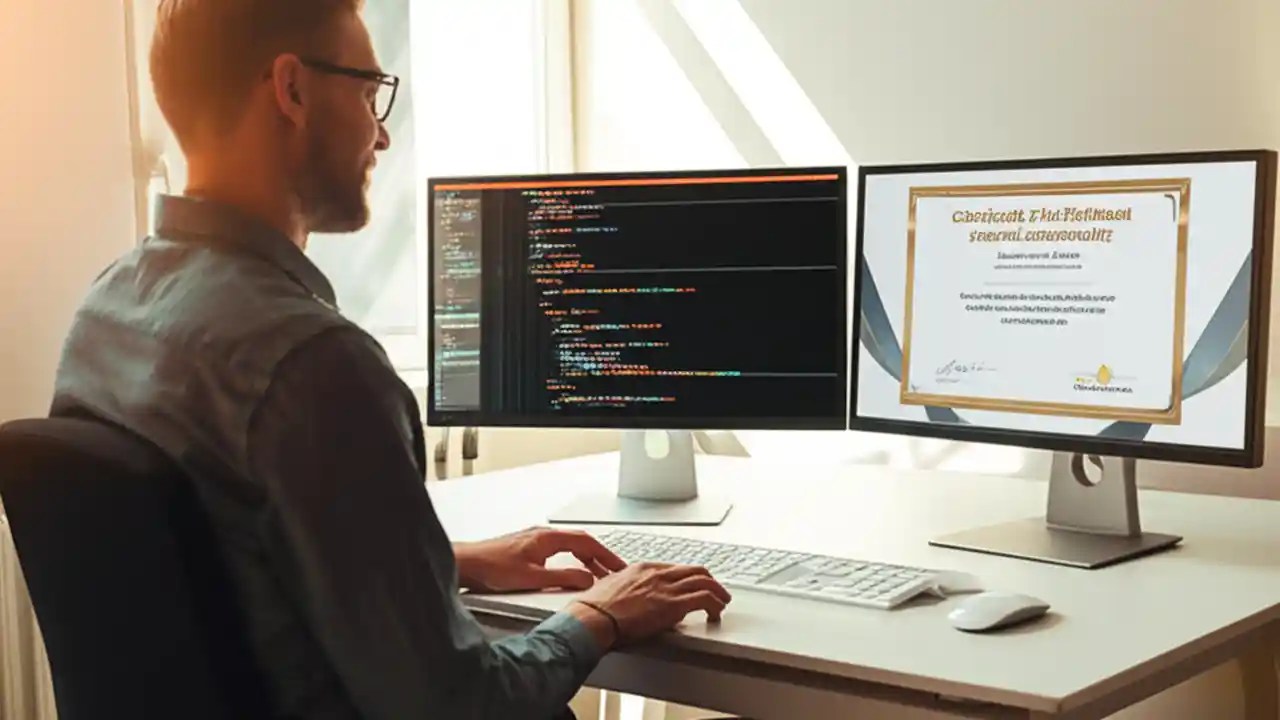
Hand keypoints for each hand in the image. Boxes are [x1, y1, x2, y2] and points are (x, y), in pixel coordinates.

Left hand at [454, 527, 625, 592]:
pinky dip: (572, 560)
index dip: (606, 555)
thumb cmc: (492, 568)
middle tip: (614, 572)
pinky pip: (559, 551)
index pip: (587, 542)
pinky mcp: (528, 548)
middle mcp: (543, 534)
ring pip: (570, 546)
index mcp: (548, 537)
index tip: (619, 566)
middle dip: (600, 557)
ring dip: (586, 559)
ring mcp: (535, 540)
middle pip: (581, 542)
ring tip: (598, 575)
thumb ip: (562, 579)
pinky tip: (572, 571)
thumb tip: (587, 580)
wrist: (467, 564)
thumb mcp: (532, 578)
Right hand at [567, 562, 730, 649]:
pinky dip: (715, 605)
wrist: (592, 618)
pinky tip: (715, 614)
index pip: (675, 568)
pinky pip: (705, 599)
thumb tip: (624, 598)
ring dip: (718, 593)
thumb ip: (623, 589)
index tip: (692, 586)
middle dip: (709, 581)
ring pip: (705, 581)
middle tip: (715, 592)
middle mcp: (658, 573)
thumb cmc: (594, 608)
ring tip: (721, 603)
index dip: (688, 578)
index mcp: (643, 568)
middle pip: (695, 570)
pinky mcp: (673, 605)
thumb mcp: (609, 589)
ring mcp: (666, 587)